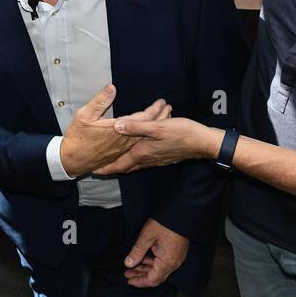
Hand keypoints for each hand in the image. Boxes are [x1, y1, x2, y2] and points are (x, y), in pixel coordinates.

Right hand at [60, 84, 167, 176]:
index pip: (143, 119)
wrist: (72, 160)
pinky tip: (153, 136)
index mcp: (118, 130)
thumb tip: (112, 87)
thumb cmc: (77, 137)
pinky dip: (149, 139)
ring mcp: (124, 150)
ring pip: (146, 138)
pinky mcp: (121, 155)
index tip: (161, 102)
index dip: (154, 110)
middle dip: (160, 118)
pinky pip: (140, 146)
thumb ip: (99, 101)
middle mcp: (124, 141)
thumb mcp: (84, 116)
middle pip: (148, 130)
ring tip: (165, 118)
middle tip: (168, 108)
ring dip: (156, 128)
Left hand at [98, 114, 217, 173]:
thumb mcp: (157, 127)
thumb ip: (136, 126)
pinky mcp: (163, 157)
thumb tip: (115, 126)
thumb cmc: (181, 133)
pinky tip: (136, 151)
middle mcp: (147, 159)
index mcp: (142, 153)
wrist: (203, 142)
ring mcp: (156, 159)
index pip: (119, 164)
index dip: (106, 168)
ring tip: (113, 159)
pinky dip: (135, 157)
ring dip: (123, 162)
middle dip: (112, 167)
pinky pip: (144, 159)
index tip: (92, 171)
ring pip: (135, 163)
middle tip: (99, 167)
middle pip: (125, 166)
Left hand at [123, 218, 190, 287]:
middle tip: (128, 273)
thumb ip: (137, 252)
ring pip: (159, 270)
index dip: (139, 282)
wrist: (183, 211)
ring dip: (146, 269)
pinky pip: (164, 263)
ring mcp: (177, 258)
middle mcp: (174, 263)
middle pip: (156, 277)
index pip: (152, 280)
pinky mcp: (177, 253)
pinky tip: (143, 258)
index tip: (129, 280)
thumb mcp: (147, 236)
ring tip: (133, 266)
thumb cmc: (166, 222)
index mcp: (167, 262)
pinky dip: (153, 263)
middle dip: (141, 276)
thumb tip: (129, 263)